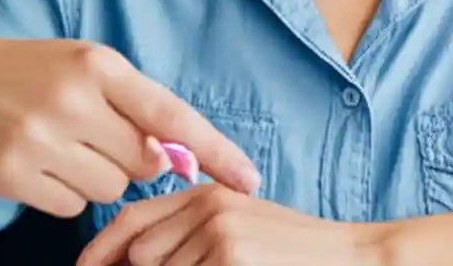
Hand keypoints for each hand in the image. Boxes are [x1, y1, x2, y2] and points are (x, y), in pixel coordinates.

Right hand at [0, 38, 261, 217]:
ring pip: (108, 190)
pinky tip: (40, 162)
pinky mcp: (12, 172)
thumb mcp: (88, 68)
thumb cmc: (35, 75)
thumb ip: (136, 106)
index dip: (215, 150)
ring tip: (65, 145)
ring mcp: (38, 137)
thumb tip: (180, 159)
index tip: (249, 179)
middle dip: (132, 159)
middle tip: (98, 135)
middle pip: (142, 163)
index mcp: (99, 65)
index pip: (171, 115)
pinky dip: (64, 193)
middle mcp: (70, 99)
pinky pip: (70, 208)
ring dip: (97, 177)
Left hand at [76, 184, 383, 265]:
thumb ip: (189, 233)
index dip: (98, 251)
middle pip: (140, 254)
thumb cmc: (294, 253)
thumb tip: (134, 257)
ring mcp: (218, 233)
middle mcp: (207, 206)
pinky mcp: (229, 257)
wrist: (353, 257)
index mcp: (206, 195)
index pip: (132, 220)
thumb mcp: (239, 229)